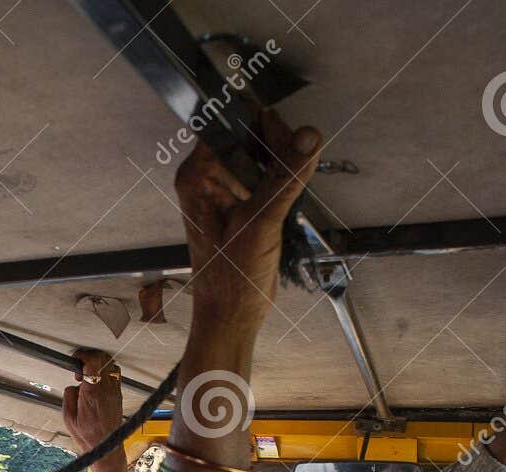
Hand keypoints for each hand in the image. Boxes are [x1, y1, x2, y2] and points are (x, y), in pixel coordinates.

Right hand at [64, 350, 124, 451]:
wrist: (106, 448)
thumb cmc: (88, 436)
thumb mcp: (68, 417)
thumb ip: (69, 396)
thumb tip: (73, 386)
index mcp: (93, 394)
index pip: (94, 363)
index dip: (84, 355)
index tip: (76, 358)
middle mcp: (107, 391)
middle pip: (105, 359)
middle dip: (90, 357)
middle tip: (81, 368)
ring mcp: (115, 392)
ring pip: (112, 365)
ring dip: (99, 365)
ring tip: (89, 376)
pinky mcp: (119, 396)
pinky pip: (115, 376)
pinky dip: (105, 374)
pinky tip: (96, 384)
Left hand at [175, 111, 321, 333]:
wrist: (232, 317)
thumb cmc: (230, 280)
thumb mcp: (260, 223)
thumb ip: (285, 177)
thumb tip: (308, 136)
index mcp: (197, 176)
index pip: (228, 122)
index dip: (258, 120)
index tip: (285, 128)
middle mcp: (207, 178)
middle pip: (249, 134)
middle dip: (276, 143)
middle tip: (295, 160)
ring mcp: (227, 190)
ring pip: (262, 154)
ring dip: (283, 163)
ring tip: (291, 184)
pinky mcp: (244, 203)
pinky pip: (268, 176)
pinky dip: (284, 181)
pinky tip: (289, 197)